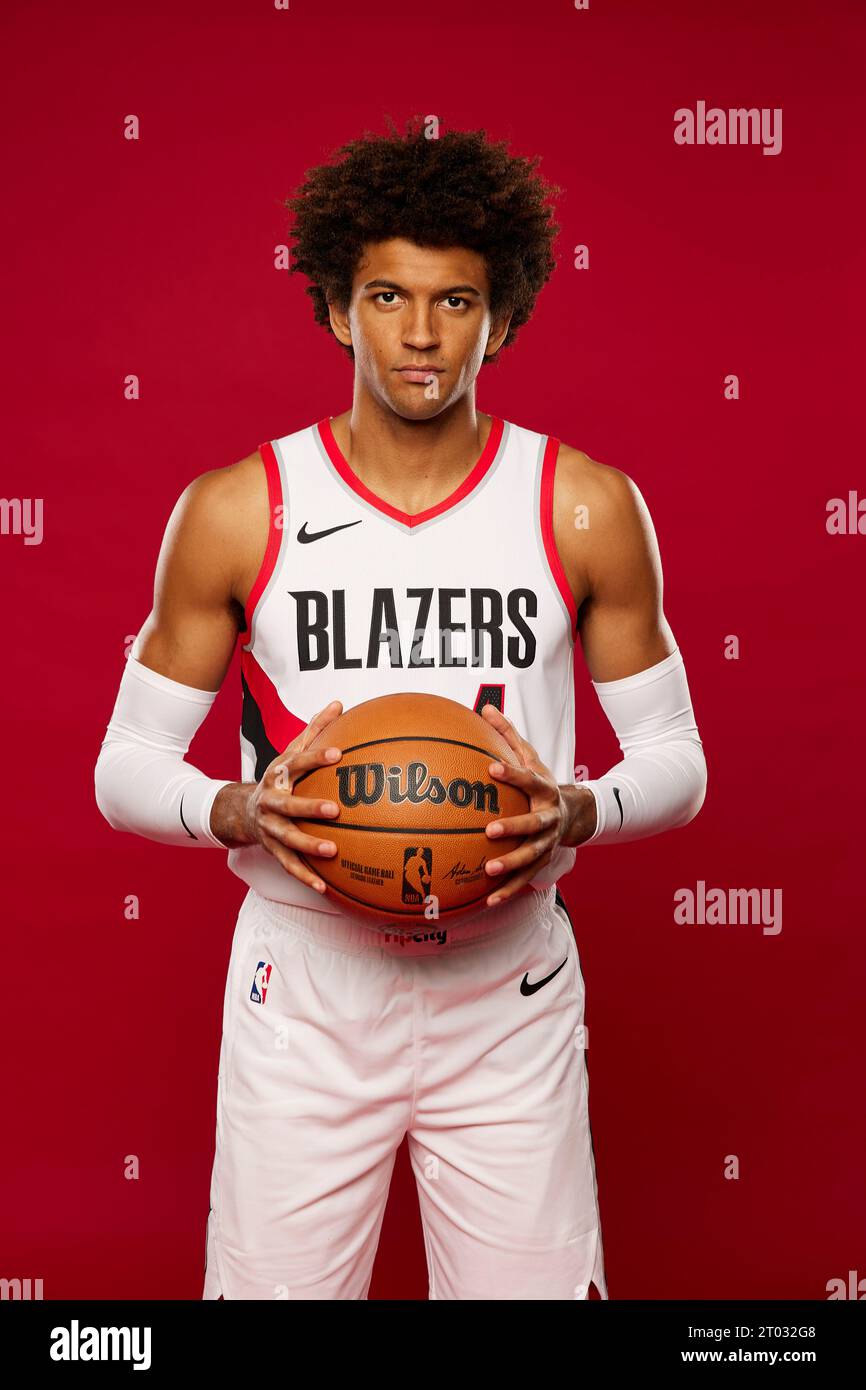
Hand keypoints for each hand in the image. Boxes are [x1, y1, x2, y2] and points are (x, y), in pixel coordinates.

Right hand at [241, 699, 343, 894]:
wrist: (243, 811)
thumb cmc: (280, 778)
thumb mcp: (291, 753)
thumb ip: (315, 730)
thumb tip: (340, 703)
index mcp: (278, 775)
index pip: (298, 763)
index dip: (316, 757)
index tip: (338, 754)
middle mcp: (270, 802)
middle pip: (289, 805)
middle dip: (310, 807)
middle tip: (335, 809)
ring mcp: (269, 828)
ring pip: (288, 839)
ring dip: (309, 845)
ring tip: (332, 851)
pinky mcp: (272, 850)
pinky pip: (290, 865)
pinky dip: (306, 877)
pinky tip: (325, 888)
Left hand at [479, 703, 568, 906]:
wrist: (574, 814)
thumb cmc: (540, 783)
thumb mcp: (529, 757)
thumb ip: (506, 734)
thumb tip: (483, 707)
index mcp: (544, 790)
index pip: (528, 780)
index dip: (512, 775)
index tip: (491, 769)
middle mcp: (549, 818)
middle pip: (534, 824)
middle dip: (515, 827)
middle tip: (491, 829)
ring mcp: (548, 843)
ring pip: (531, 856)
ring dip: (512, 864)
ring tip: (489, 869)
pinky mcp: (542, 863)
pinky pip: (524, 879)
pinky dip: (508, 891)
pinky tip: (488, 901)